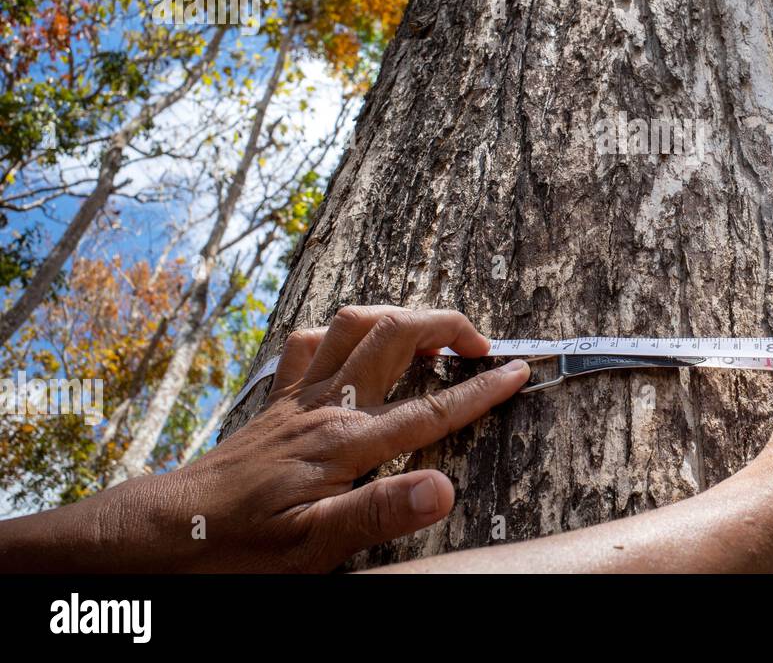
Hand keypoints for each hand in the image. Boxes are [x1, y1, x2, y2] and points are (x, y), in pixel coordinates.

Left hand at [96, 306, 529, 571]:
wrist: (165, 532)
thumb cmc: (238, 546)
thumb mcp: (314, 546)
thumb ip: (381, 512)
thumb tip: (444, 489)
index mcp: (344, 444)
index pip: (430, 409)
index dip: (480, 390)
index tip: (518, 371)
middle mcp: (325, 407)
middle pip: (394, 336)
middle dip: (445, 324)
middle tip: (480, 342)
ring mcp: (298, 397)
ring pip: (352, 323)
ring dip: (397, 316)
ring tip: (428, 333)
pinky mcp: (276, 400)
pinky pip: (309, 341)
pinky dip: (340, 331)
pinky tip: (353, 346)